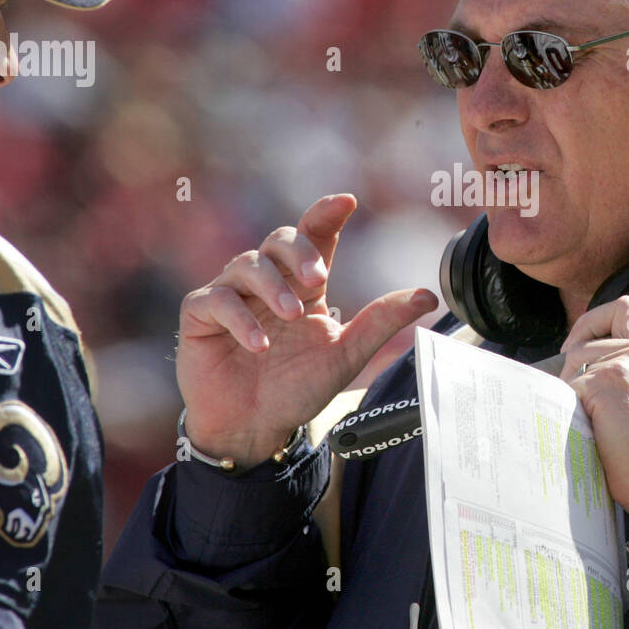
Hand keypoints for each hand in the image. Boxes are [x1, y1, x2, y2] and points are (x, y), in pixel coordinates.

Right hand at [176, 194, 437, 467]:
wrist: (254, 428)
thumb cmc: (297, 388)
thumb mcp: (346, 355)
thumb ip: (381, 323)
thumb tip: (428, 296)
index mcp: (303, 283)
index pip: (314, 236)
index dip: (326, 214)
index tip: (347, 201)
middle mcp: (267, 280)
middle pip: (280, 240)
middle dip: (300, 252)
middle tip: (318, 278)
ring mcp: (231, 293)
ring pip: (248, 263)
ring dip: (272, 287)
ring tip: (291, 317)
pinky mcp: (200, 314)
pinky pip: (216, 298)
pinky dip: (239, 318)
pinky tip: (258, 345)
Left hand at [559, 296, 628, 527]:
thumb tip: (580, 360)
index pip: (625, 308)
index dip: (594, 321)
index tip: (580, 344)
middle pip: (587, 341)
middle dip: (572, 367)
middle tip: (572, 393)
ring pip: (574, 362)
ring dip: (571, 390)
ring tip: (588, 420)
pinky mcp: (607, 382)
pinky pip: (568, 387)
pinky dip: (569, 408)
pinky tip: (587, 430)